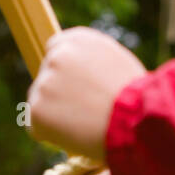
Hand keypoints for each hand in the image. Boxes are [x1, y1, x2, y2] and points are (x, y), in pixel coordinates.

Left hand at [27, 28, 145, 161]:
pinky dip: (52, 135)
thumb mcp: (116, 62)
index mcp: (77, 39)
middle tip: (86, 111)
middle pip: (46, 77)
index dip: (66, 72)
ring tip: (87, 124)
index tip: (76, 87)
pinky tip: (76, 136)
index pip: (56, 49)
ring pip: (42, 102)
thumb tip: (75, 69)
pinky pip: (38, 126)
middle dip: (60, 93)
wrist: (138, 122)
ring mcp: (44, 82)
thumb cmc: (137, 98)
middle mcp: (57, 56)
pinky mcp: (36, 109)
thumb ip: (89, 60)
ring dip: (57, 115)